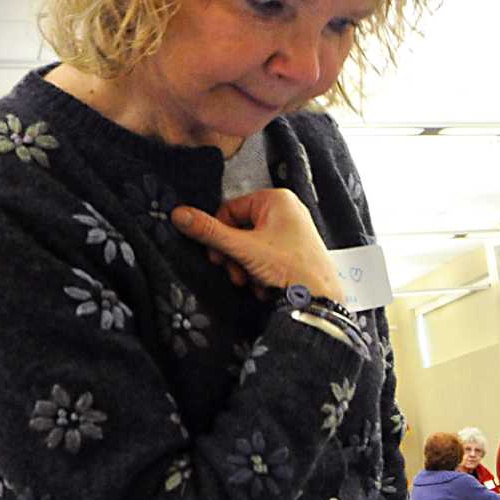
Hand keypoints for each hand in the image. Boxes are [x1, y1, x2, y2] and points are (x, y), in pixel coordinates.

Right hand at [174, 190, 345, 300]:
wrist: (320, 300)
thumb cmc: (291, 269)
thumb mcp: (243, 249)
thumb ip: (209, 232)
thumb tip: (180, 214)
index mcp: (276, 199)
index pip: (230, 210)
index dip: (219, 235)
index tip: (216, 256)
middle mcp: (288, 210)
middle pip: (240, 230)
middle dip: (234, 256)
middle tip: (235, 273)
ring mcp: (293, 231)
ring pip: (252, 246)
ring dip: (246, 267)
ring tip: (253, 282)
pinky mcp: (296, 251)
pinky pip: (267, 256)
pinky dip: (261, 272)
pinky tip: (266, 286)